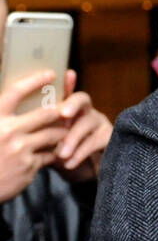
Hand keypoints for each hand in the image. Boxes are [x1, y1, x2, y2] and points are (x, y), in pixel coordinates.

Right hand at [0, 69, 69, 202]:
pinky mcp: (30, 166)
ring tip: (64, 131)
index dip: (35, 80)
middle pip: (46, 113)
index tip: (50, 74)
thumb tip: (13, 99)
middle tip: (68, 108)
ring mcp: (20, 149)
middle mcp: (8, 131)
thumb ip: (2, 114)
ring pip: (54, 134)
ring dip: (62, 132)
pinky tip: (56, 152)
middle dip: (60, 111)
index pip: (16, 91)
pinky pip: (50, 155)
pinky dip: (55, 153)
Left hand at [50, 70, 111, 181]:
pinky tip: (69, 163)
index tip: (68, 74)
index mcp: (71, 111)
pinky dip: (80, 153)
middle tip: (63, 113)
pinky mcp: (109, 138)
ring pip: (87, 123)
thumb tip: (28, 123)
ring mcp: (100, 124)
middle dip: (73, 104)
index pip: (69, 93)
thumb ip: (43, 131)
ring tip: (61, 154)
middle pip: (83, 99)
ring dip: (72, 139)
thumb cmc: (62, 155)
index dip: (70, 83)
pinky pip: (95, 142)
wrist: (82, 175)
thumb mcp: (49, 142)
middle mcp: (87, 112)